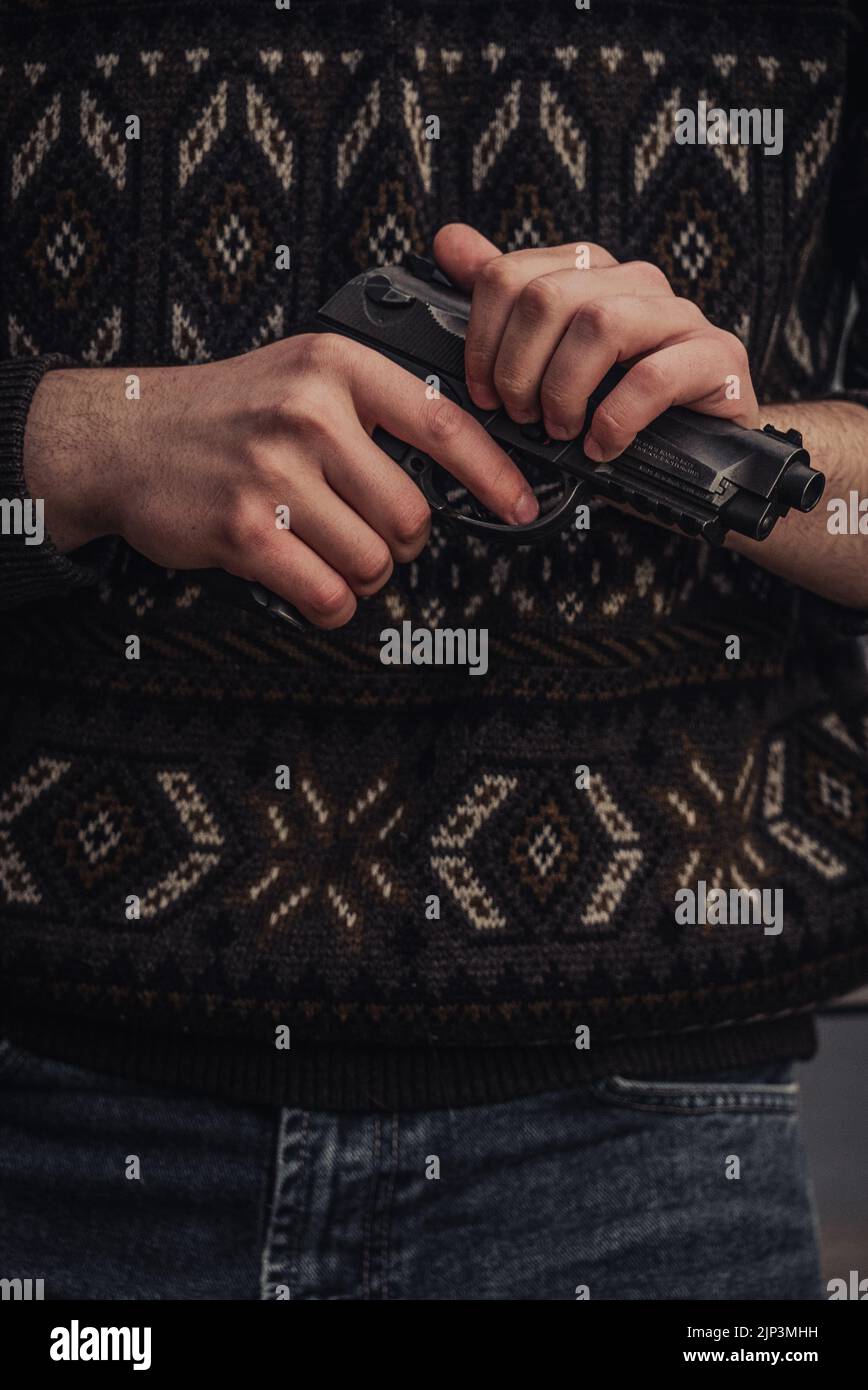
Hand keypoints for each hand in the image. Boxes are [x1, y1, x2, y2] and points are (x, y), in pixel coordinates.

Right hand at [23, 333, 538, 626]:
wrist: (122, 436)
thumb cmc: (225, 413)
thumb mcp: (301, 376)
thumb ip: (373, 407)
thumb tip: (456, 468)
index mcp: (334, 366)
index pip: (444, 423)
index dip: (494, 475)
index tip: (520, 507)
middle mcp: (309, 412)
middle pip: (411, 515)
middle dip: (399, 540)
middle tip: (363, 529)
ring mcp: (274, 472)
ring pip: (374, 561)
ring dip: (360, 573)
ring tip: (321, 547)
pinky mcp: (244, 530)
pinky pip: (329, 595)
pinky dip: (329, 603)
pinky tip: (306, 581)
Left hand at [432, 224, 759, 455]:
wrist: (700, 452)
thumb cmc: (617, 407)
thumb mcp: (549, 362)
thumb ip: (504, 303)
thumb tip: (450, 243)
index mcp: (589, 274)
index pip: (511, 274)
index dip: (483, 340)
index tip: (483, 391)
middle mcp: (635, 282)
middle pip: (548, 297)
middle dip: (519, 371)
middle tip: (522, 417)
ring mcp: (680, 316)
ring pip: (600, 324)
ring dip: (565, 390)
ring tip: (563, 430)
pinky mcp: (717, 358)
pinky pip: (654, 376)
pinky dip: (616, 419)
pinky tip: (602, 444)